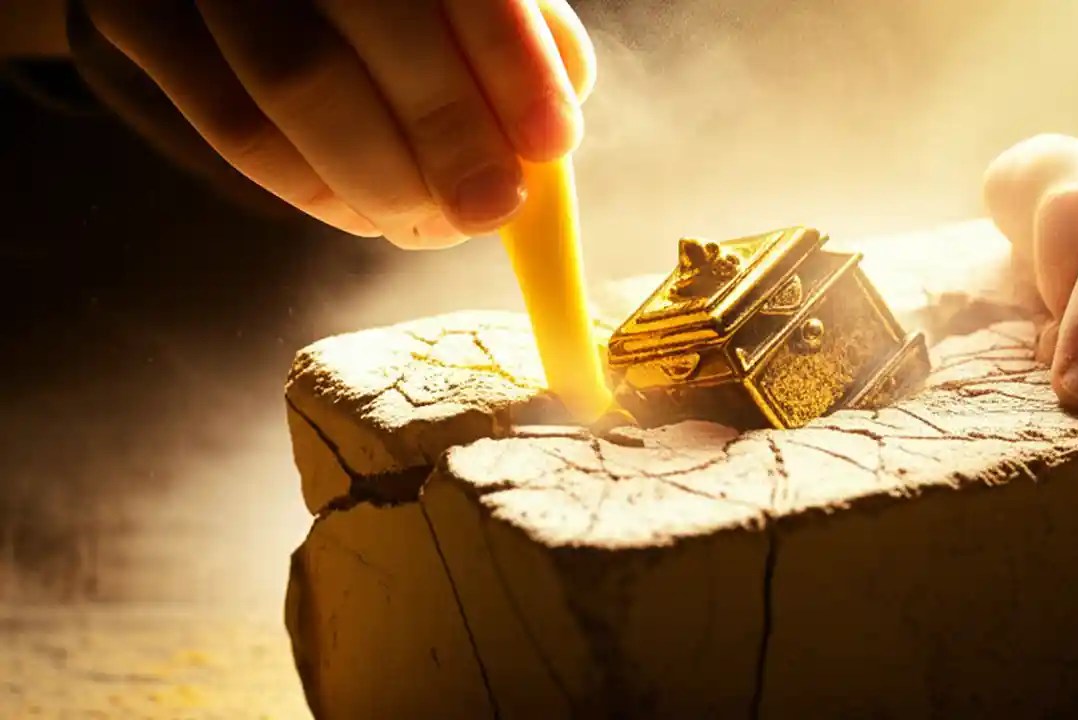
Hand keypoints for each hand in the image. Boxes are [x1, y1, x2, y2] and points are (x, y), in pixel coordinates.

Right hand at [74, 0, 594, 247]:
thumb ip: (503, 26)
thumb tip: (549, 126)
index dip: (508, 60)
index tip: (552, 140)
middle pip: (370, 24)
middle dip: (445, 135)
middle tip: (491, 206)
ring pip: (290, 89)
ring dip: (382, 180)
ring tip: (438, 223)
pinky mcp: (137, 17)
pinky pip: (234, 128)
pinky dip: (316, 188)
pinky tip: (369, 211)